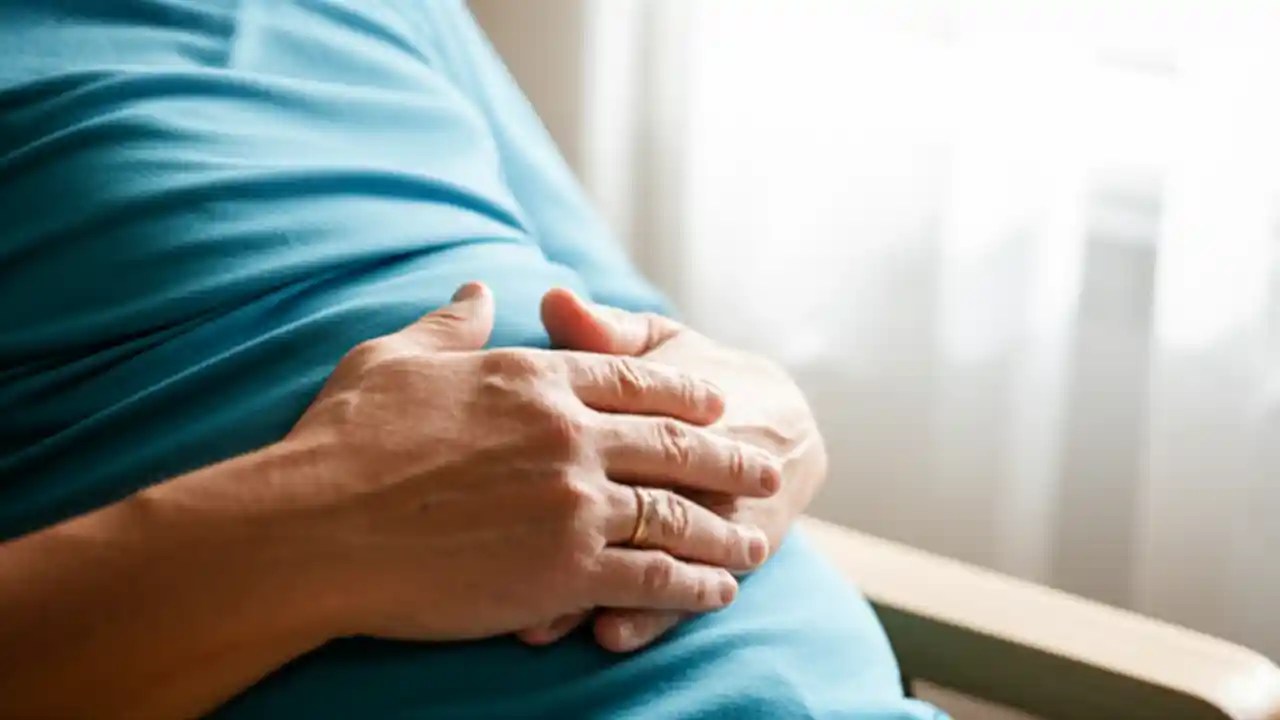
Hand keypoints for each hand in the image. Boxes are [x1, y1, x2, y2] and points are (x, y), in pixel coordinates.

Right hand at [284, 282, 779, 642]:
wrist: (315, 527)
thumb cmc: (344, 439)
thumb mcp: (396, 357)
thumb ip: (452, 324)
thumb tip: (480, 289)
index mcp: (535, 377)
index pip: (632, 375)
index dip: (682, 389)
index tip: (715, 402)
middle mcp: (569, 433)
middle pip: (671, 443)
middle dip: (727, 457)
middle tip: (766, 467)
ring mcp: (573, 501)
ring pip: (675, 513)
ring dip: (723, 529)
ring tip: (755, 541)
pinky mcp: (564, 568)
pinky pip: (652, 576)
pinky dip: (692, 585)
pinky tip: (717, 590)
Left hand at [519, 289, 826, 651]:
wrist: (788, 415)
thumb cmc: (693, 376)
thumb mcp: (658, 343)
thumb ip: (605, 330)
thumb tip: (553, 300)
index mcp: (665, 404)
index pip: (612, 427)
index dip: (552, 452)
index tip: (487, 482)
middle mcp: (695, 461)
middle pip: (631, 498)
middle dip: (566, 535)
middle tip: (491, 567)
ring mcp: (717, 513)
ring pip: (658, 554)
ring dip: (598, 589)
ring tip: (540, 623)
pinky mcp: (734, 553)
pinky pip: (688, 589)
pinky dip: (651, 615)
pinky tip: (608, 635)